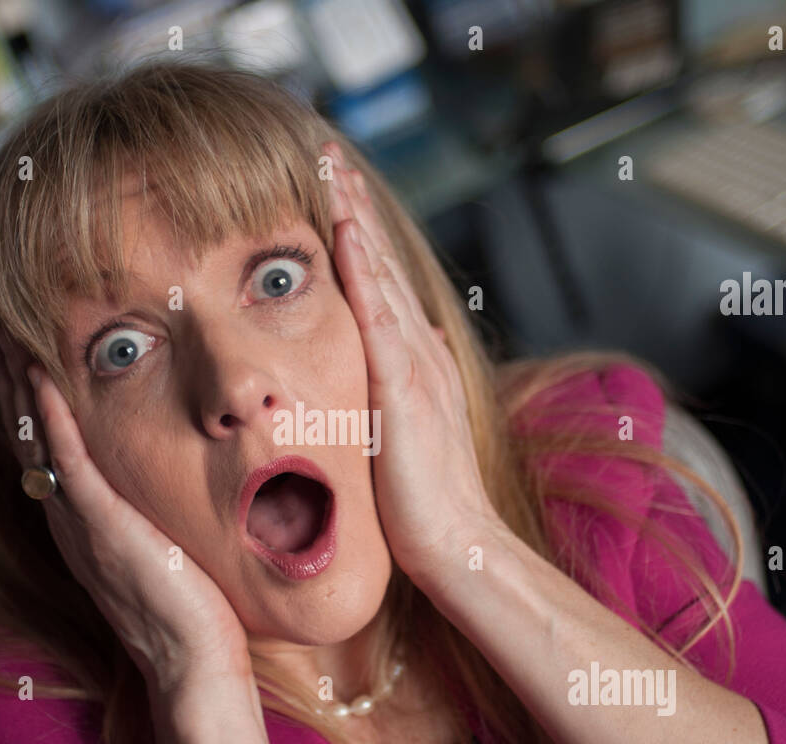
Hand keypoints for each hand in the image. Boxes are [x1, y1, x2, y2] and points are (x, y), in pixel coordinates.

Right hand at [0, 311, 253, 695]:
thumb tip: (163, 483)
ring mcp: (80, 521)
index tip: (11, 344)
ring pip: (34, 435)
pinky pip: (69, 462)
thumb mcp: (160, 547)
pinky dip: (52, 417)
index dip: (22, 390)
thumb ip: (146, 513)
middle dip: (4, 371)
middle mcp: (67, 516)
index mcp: (79, 519)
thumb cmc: (189, 614)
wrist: (192, 666)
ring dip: (16, 378)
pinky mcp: (105, 527)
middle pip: (23, 428)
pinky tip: (41, 376)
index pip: (40, 439)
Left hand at [322, 141, 504, 587]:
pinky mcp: (403, 392)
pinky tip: (345, 237)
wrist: (455, 545)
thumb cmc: (423, 504)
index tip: (334, 191)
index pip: (380, 284)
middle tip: (330, 155)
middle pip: (381, 265)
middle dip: (355, 208)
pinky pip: (381, 321)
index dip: (358, 234)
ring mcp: (415, 367)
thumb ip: (394, 392)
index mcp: (414, 363)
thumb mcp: (402, 436)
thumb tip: (390, 358)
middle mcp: (419, 353)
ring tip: (333, 172)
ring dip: (356, 222)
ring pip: (381, 278)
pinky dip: (364, 275)